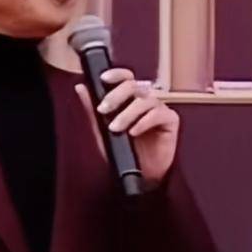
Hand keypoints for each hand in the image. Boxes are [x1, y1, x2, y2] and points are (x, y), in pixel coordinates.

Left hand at [95, 68, 178, 187]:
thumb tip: (81, 87)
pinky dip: (144, 121)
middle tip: (103, 110)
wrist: (140, 177)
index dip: (116, 74)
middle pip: (134, 85)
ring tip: (116, 128)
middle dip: (116, 95)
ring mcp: (159, 110)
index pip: (126, 78)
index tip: (103, 79)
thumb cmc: (124, 153)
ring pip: (145, 100)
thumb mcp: (102, 131)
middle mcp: (145, 101)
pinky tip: (134, 132)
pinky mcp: (170, 121)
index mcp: (130, 99)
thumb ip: (92, 110)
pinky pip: (159, 113)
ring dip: (128, 113)